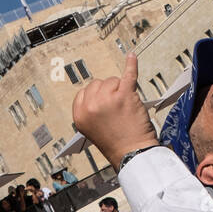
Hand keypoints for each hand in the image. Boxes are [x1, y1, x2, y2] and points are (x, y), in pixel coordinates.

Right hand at [72, 55, 156, 170]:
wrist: (132, 153)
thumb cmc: (116, 144)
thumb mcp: (91, 129)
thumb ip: (90, 110)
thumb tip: (97, 92)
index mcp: (80, 114)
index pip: (84, 92)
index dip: (96, 97)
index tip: (104, 104)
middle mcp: (90, 105)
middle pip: (98, 84)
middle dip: (109, 92)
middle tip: (118, 109)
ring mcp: (107, 99)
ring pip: (112, 80)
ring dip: (120, 90)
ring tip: (126, 107)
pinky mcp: (124, 95)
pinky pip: (128, 74)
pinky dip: (131, 65)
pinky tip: (132, 58)